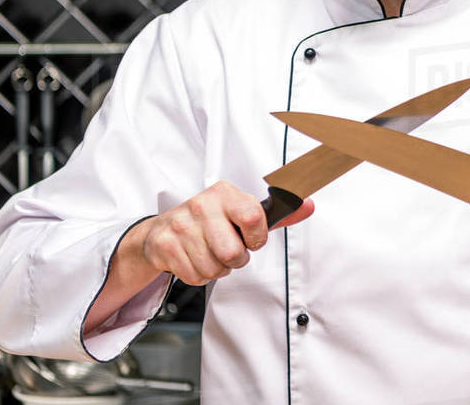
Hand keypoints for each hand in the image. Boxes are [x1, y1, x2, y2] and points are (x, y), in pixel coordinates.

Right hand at [135, 181, 312, 285]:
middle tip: (229, 250)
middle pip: (233, 252)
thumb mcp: (240, 213)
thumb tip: (308, 206)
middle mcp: (201, 205)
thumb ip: (276, 215)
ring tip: (210, 254)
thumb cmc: (210, 222)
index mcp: (224, 193)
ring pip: (214, 268)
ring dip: (217, 269)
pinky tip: (194, 259)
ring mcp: (181, 226)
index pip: (252, 217)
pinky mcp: (166, 246)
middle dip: (235, 260)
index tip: (252, 239)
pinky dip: (199, 275)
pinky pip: (196, 276)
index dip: (256, 237)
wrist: (161, 231)